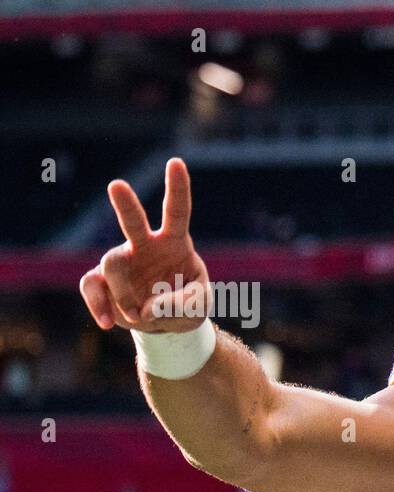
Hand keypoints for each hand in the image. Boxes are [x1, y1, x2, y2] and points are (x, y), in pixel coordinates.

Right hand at [79, 157, 211, 333]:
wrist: (165, 325)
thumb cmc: (186, 306)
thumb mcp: (198, 307)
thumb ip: (185, 304)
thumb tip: (151, 307)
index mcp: (175, 242)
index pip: (177, 211)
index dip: (177, 188)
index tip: (175, 162)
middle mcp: (144, 245)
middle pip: (133, 221)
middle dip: (125, 203)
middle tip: (117, 185)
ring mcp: (121, 261)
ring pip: (112, 262)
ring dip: (126, 293)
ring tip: (140, 315)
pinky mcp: (102, 281)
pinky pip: (92, 286)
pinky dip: (99, 305)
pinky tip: (109, 323)